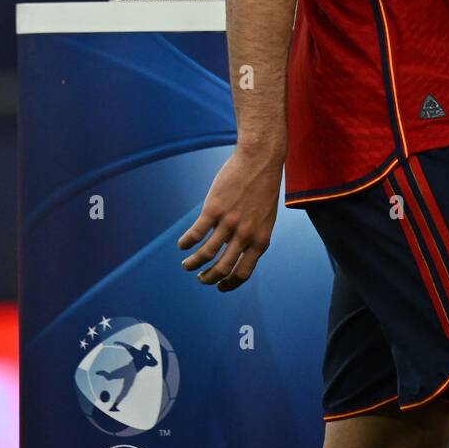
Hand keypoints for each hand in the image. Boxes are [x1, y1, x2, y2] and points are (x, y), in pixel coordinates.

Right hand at [177, 145, 281, 290]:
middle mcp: (245, 235)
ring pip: (205, 253)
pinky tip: (182, 245)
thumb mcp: (266, 218)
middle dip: (209, 278)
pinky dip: (186, 243)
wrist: (260, 160)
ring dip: (193, 264)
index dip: (229, 284)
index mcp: (261, 239)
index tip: (219, 286)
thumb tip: (238, 252)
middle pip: (222, 268)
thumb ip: (255, 236)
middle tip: (201, 278)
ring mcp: (229, 222)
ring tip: (186, 265)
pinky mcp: (214, 209)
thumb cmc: (264, 188)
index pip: (243, 272)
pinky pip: (196, 233)